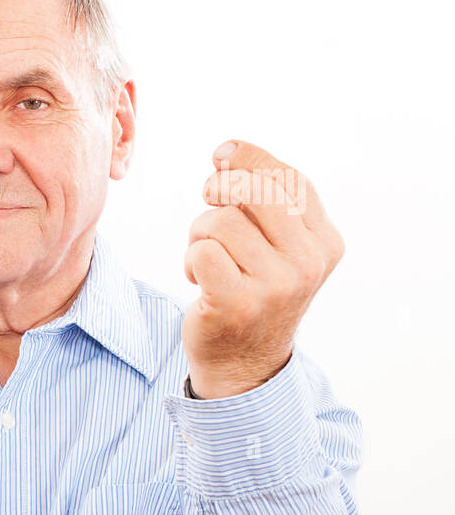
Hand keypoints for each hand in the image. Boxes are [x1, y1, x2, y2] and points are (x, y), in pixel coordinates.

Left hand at [183, 140, 344, 398]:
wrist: (242, 363)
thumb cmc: (253, 291)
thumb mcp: (277, 247)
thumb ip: (265, 202)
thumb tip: (228, 151)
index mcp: (325, 243)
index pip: (290, 180)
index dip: (252, 158)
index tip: (223, 154)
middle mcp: (308, 264)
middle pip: (254, 192)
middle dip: (220, 187)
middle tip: (207, 197)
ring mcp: (276, 286)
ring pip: (220, 222)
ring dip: (199, 233)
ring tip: (205, 256)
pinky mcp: (237, 303)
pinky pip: (201, 251)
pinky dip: (189, 259)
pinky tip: (196, 278)